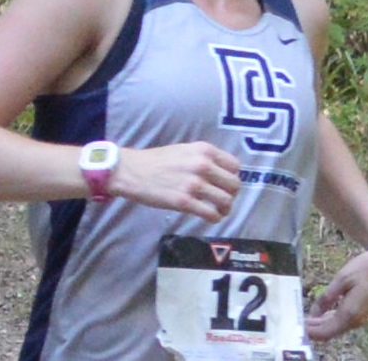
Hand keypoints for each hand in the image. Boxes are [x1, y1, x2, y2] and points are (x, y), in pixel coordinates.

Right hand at [112, 142, 240, 220]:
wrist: (132, 171)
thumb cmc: (158, 160)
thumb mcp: (186, 150)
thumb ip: (205, 158)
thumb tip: (221, 172)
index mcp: (205, 150)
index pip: (235, 166)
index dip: (232, 176)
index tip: (226, 183)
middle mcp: (203, 165)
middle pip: (234, 184)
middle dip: (231, 194)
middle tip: (223, 199)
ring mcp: (194, 184)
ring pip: (226, 200)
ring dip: (226, 208)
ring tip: (219, 211)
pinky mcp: (184, 202)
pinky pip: (211, 213)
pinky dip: (215, 218)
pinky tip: (211, 217)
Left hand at [306, 236, 367, 340]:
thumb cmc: (366, 268)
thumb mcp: (342, 279)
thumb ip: (326, 298)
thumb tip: (313, 314)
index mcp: (349, 314)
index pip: (324, 332)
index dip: (309, 331)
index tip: (296, 325)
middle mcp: (356, 321)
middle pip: (330, 332)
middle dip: (313, 329)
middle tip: (297, 320)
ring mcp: (361, 318)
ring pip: (336, 328)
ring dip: (321, 325)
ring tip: (306, 317)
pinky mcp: (364, 313)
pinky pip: (343, 322)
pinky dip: (330, 320)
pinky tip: (322, 313)